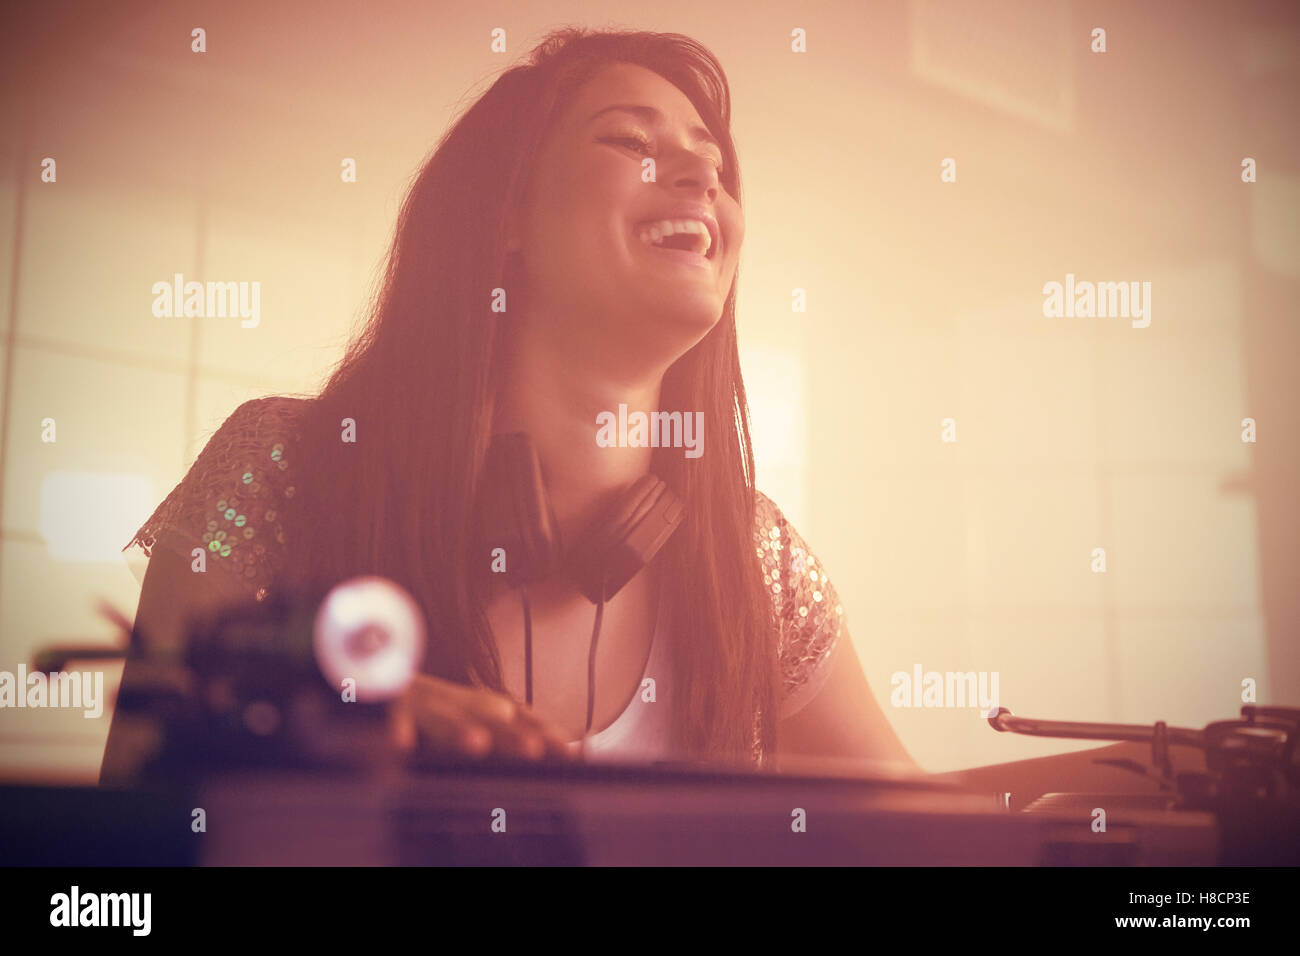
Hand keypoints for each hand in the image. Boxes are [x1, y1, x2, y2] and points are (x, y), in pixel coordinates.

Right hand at [390, 673, 580, 762]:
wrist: (368, 676)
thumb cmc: (423, 709)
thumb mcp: (466, 721)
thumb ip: (508, 733)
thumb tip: (566, 750)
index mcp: (477, 707)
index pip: (518, 717)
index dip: (544, 732)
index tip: (571, 753)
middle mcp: (453, 702)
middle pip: (485, 718)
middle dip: (510, 735)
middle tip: (534, 751)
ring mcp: (418, 704)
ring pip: (441, 716)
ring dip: (458, 730)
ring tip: (476, 743)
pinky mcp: (382, 707)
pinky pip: (387, 718)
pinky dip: (395, 729)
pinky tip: (401, 743)